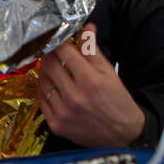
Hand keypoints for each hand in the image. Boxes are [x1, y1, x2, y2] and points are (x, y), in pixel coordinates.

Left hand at [38, 24, 146, 146]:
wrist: (122, 134)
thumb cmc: (117, 101)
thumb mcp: (109, 72)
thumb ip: (93, 49)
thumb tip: (86, 28)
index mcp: (89, 80)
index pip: (63, 51)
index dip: (59, 42)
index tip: (58, 39)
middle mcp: (74, 96)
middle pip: (49, 65)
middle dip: (50, 55)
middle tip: (53, 53)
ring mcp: (63, 112)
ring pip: (42, 81)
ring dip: (46, 72)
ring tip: (54, 70)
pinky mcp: (56, 125)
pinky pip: (41, 100)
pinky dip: (44, 90)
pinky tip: (52, 86)